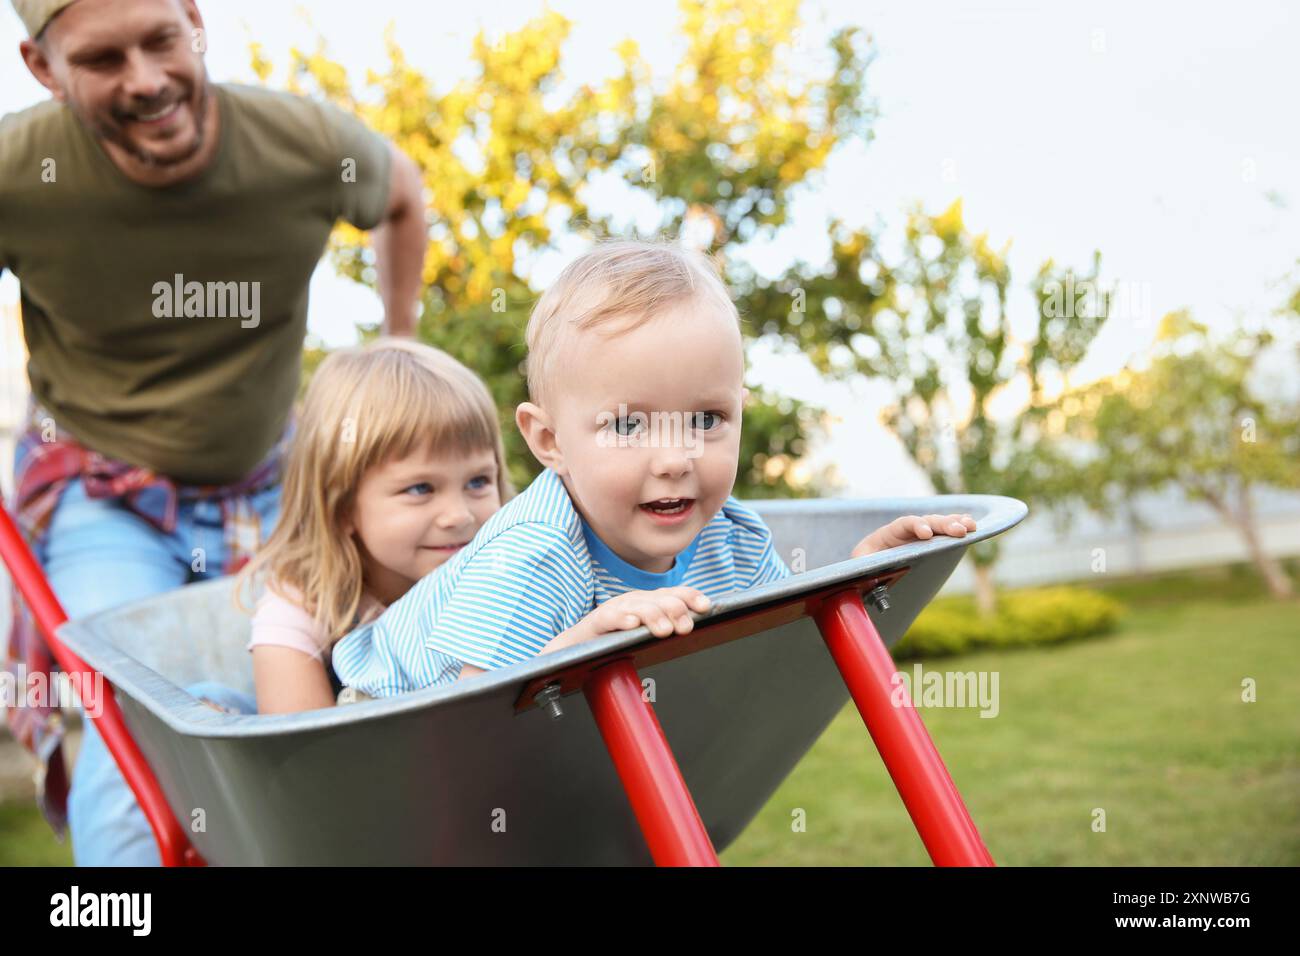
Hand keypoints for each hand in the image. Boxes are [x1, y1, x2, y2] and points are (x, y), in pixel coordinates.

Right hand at [584, 587, 711, 639]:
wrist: (579, 644)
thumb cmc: (617, 639)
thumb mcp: (646, 632)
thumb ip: (667, 628)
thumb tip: (693, 630)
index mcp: (651, 602)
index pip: (675, 594)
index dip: (691, 597)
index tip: (705, 607)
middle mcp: (636, 601)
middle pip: (661, 599)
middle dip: (676, 610)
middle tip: (685, 628)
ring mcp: (617, 608)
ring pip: (640, 606)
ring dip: (654, 617)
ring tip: (664, 630)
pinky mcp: (598, 620)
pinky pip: (612, 617)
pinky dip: (623, 619)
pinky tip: (632, 624)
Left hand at [851, 513, 976, 557]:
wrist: (870, 561)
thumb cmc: (865, 563)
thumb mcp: (860, 566)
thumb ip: (863, 568)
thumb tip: (866, 580)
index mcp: (890, 532)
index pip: (905, 524)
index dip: (916, 526)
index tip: (926, 535)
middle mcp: (908, 529)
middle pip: (927, 521)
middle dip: (943, 525)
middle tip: (959, 530)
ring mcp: (921, 533)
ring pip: (940, 524)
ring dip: (956, 524)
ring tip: (971, 527)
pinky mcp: (931, 541)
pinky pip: (946, 533)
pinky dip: (959, 527)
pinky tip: (974, 527)